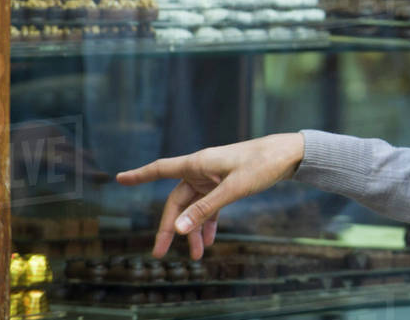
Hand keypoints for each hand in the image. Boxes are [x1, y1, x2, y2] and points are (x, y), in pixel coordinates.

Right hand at [116, 133, 304, 259]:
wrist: (291, 153)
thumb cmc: (263, 164)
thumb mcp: (234, 188)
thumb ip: (206, 209)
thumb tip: (179, 229)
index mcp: (198, 163)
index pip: (161, 169)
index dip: (140, 175)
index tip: (119, 179)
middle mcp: (202, 169)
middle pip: (177, 201)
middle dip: (170, 228)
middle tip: (161, 253)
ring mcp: (214, 177)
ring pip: (194, 207)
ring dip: (193, 230)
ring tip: (196, 255)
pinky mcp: (226, 183)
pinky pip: (210, 206)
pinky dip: (208, 223)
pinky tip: (210, 241)